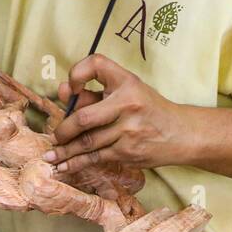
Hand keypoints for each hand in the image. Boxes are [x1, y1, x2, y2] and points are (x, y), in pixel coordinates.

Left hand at [44, 55, 197, 172]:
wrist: (182, 133)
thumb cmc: (149, 109)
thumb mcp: (128, 91)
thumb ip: (96, 92)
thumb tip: (63, 91)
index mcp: (127, 81)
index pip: (96, 64)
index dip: (77, 73)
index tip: (71, 88)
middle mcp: (128, 103)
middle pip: (83, 117)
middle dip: (64, 129)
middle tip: (55, 136)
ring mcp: (128, 130)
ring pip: (86, 142)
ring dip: (64, 151)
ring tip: (50, 156)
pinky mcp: (128, 152)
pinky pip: (95, 158)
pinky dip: (75, 164)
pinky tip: (62, 167)